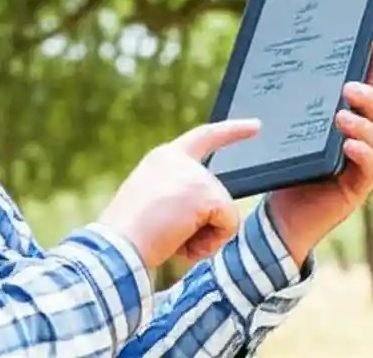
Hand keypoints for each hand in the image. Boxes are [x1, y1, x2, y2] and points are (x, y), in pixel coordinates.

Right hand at [98, 119, 259, 269]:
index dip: (232, 131)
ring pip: (224, 212)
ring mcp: (195, 175)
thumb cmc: (129, 235)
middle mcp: (180, 160)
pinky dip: (211, 243)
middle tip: (169, 235)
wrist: (116, 245)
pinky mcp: (206, 193)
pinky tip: (182, 243)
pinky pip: (229, 224)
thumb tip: (212, 213)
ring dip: (204, 236)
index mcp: (164, 158)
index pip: (205, 137)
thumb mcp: (152, 205)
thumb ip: (180, 197)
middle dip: (206, 225)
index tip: (256, 126)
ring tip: (171, 238)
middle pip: (218, 195)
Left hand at [267, 30, 372, 266]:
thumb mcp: (286, 132)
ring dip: (364, 124)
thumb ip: (289, 107)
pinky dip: (363, 154)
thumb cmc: (283, 170)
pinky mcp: (357, 189)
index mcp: (347, 122)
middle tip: (348, 87)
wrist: (279, 218)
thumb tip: (270, 63)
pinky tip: (348, 146)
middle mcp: (361, 140)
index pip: (368, 87)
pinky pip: (370, 169)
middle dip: (369, 96)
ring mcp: (363, 165)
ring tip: (342, 116)